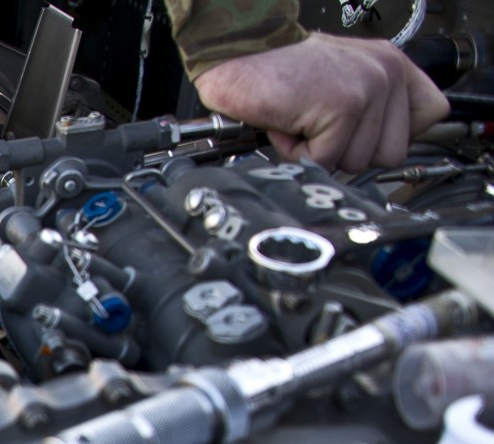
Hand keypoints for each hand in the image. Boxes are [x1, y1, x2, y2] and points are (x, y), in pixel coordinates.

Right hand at [193, 32, 448, 171]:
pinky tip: (289, 123)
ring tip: (300, 119)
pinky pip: (325, 160)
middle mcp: (388, 72)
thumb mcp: (338, 83)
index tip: (360, 133)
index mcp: (392, 64)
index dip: (390, 136)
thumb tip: (382, 147)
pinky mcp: (345, 106)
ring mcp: (370, 88)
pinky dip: (297, 152)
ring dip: (318, 151)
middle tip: (318, 123)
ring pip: (357, 161)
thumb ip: (371, 108)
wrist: (237, 56)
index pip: (432, 114)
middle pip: (391, 154)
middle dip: (347, 151)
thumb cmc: (276, 74)